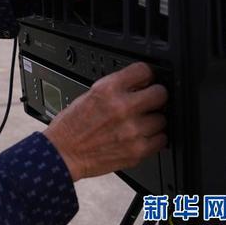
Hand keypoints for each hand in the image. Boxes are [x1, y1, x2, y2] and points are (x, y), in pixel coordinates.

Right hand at [43, 62, 167, 181]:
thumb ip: (115, 89)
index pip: (143, 70)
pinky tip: (140, 137)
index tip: (147, 80)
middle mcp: (122, 107)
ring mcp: (132, 130)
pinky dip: (153, 138)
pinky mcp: (137, 150)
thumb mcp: (89, 95)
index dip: (147, 75)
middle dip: (155, 97)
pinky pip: (161, 140)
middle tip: (149, 102)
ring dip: (153, 120)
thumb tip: (139, 85)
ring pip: (162, 119)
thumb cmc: (71, 126)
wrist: (63, 153)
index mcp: (107, 90)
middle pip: (160, 94)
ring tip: (139, 124)